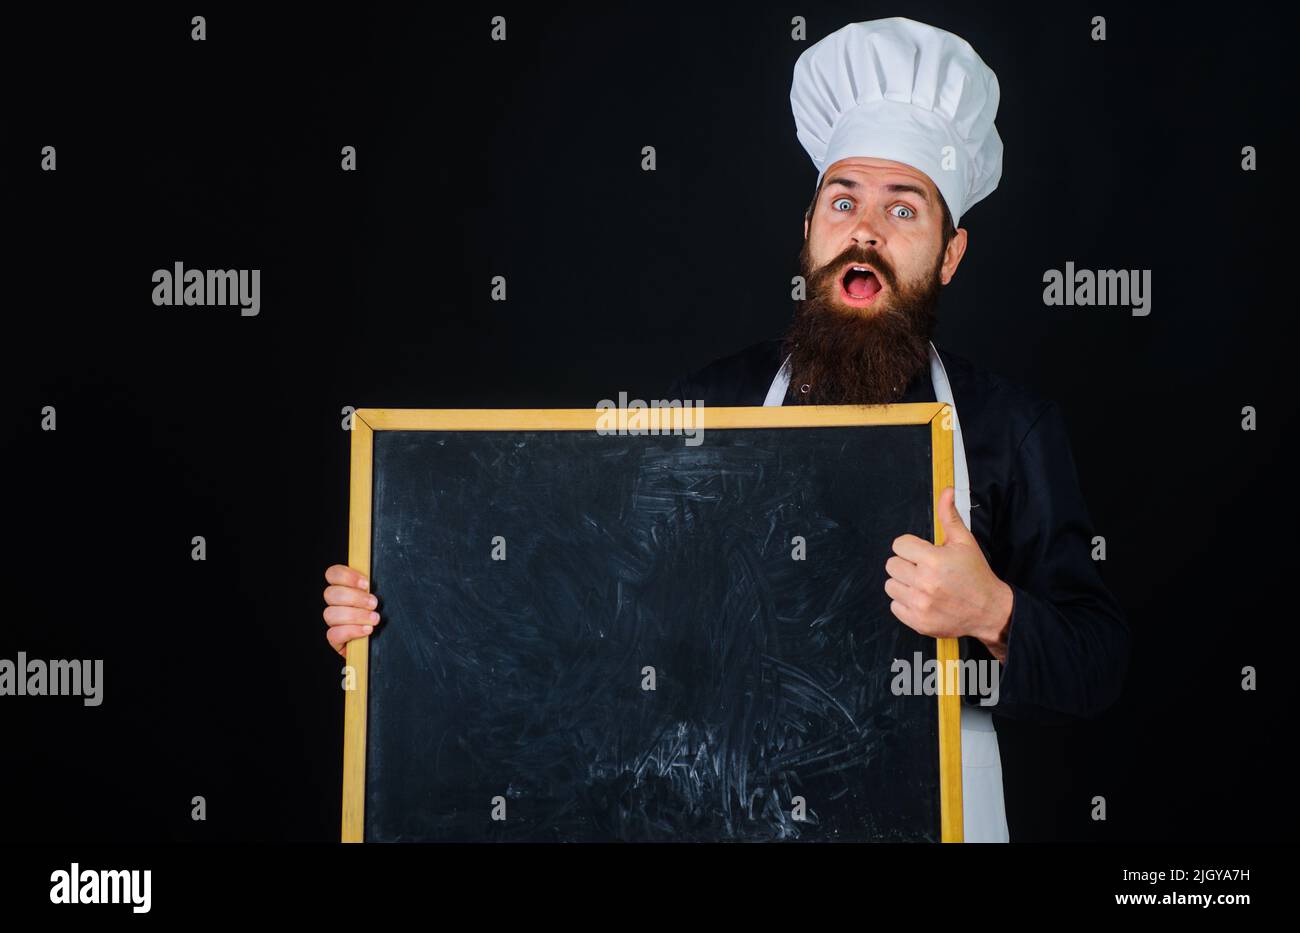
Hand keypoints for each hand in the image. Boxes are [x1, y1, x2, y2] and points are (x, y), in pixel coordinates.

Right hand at [323, 564, 380, 656]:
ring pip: (330, 614)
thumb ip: (379, 587)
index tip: (366, 583)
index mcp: (346, 589)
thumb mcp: (386, 600)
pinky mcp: (335, 641)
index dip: (346, 576)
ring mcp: (334, 623)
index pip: (333, 574)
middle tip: (374, 603)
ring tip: (374, 619)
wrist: (390, 645)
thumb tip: (385, 574)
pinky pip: (333, 634)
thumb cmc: (389, 619)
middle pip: (330, 594)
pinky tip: (367, 630)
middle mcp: (337, 605)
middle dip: (354, 597)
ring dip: (355, 615)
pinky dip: (351, 631)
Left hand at [883, 486, 1013, 661]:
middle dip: (906, 564)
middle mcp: (924, 582)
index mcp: (934, 560)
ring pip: (890, 585)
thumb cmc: (975, 574)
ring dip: (903, 583)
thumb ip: (949, 516)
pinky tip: (922, 599)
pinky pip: (894, 606)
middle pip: (892, 564)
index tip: (923, 552)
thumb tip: (946, 491)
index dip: (910, 547)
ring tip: (922, 584)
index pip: (899, 544)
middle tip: (924, 569)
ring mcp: (920, 604)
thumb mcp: (964, 542)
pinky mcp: (917, 622)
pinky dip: (905, 602)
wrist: (989, 610)